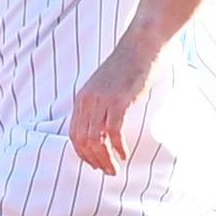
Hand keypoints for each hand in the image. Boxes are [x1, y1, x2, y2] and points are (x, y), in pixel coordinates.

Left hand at [66, 32, 166, 175]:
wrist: (141, 44)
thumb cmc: (127, 66)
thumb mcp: (105, 87)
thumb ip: (100, 105)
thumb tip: (103, 128)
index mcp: (82, 98)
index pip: (74, 134)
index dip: (82, 154)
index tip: (94, 165)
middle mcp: (87, 100)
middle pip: (83, 141)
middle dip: (93, 161)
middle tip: (106, 172)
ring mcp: (102, 100)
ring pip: (96, 140)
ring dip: (104, 159)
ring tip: (114, 169)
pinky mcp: (119, 100)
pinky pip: (113, 131)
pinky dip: (117, 147)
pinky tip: (124, 154)